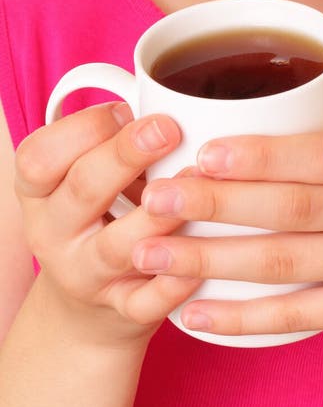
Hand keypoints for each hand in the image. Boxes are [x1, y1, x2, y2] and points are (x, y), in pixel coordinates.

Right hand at [14, 102, 201, 345]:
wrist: (87, 310)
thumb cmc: (100, 216)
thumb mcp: (84, 174)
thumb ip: (112, 139)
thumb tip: (170, 94)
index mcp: (39, 192)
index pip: (39, 156)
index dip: (85, 127)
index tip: (128, 109)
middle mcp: (53, 233)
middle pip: (82, 188)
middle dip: (126, 154)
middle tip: (168, 129)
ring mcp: (86, 276)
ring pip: (115, 247)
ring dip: (158, 216)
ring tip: (195, 184)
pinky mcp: (121, 312)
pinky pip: (146, 303)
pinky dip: (174, 284)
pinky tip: (200, 263)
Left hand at [133, 79, 322, 342]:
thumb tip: (284, 58)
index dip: (261, 154)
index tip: (201, 151)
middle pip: (296, 208)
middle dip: (218, 204)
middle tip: (153, 199)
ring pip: (290, 264)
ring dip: (214, 262)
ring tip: (151, 252)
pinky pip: (303, 317)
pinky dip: (246, 318)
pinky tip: (196, 312)